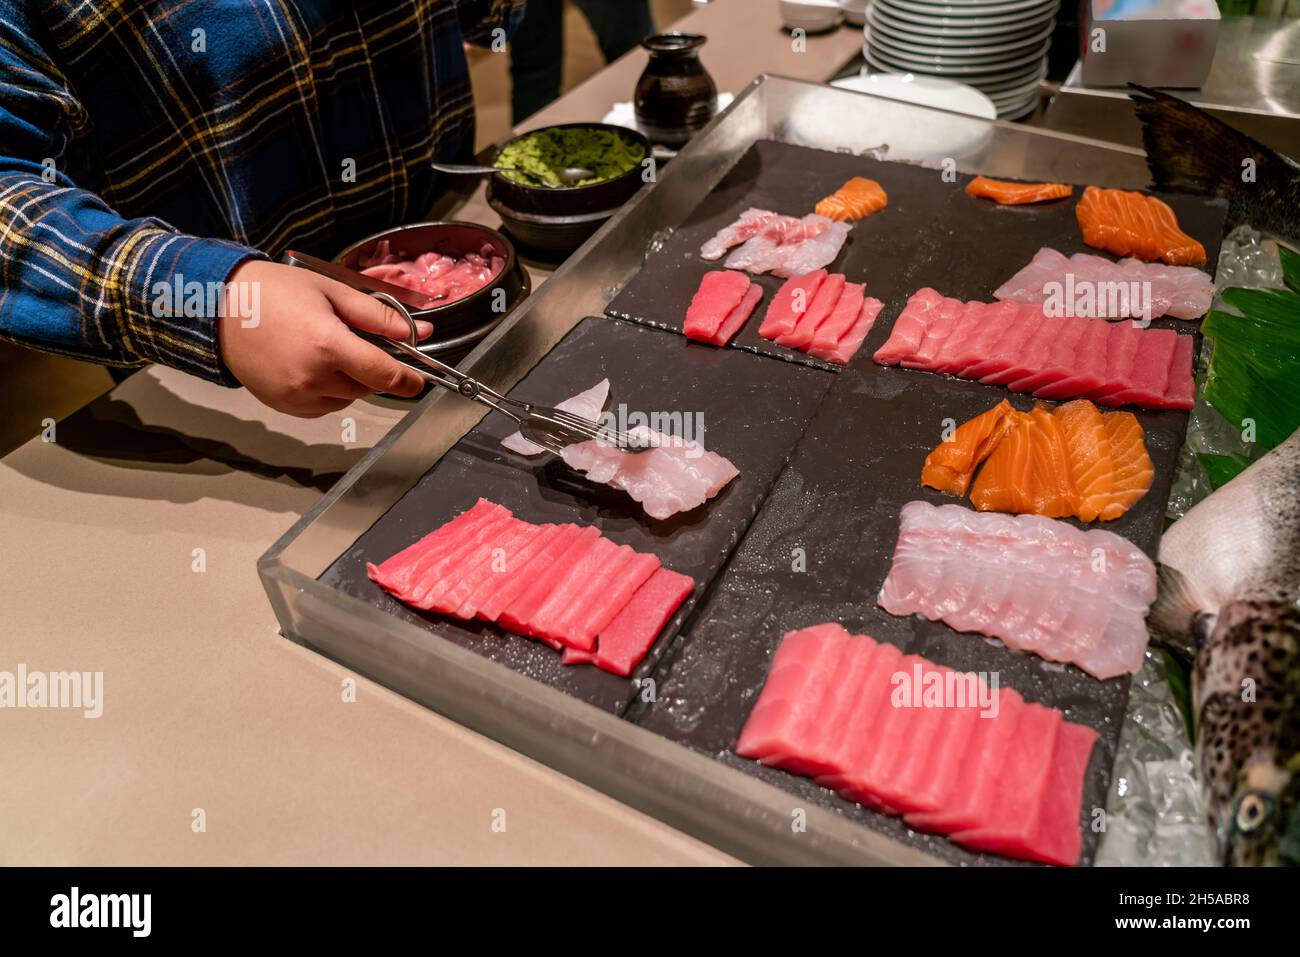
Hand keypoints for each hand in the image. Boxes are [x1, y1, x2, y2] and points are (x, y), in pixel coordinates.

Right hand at [217, 260, 431, 416]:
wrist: (219, 307)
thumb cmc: (274, 292)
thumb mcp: (331, 292)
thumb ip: (377, 315)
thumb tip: (416, 332)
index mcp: (328, 345)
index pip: (384, 374)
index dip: (408, 380)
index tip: (418, 380)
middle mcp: (313, 378)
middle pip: (367, 387)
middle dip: (373, 370)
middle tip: (357, 343)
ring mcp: (296, 396)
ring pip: (347, 399)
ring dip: (351, 381)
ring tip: (328, 350)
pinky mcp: (285, 406)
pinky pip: (324, 406)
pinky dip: (330, 392)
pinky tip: (313, 365)